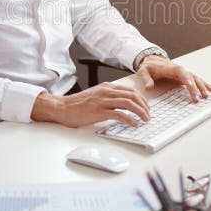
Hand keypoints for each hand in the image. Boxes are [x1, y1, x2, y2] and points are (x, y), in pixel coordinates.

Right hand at [31, 82, 150, 127]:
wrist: (62, 107)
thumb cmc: (78, 104)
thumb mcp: (96, 96)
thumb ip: (108, 97)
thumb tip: (123, 105)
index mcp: (107, 87)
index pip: (130, 90)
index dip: (141, 99)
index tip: (146, 107)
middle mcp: (106, 91)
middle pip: (132, 95)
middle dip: (144, 106)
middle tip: (148, 114)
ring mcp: (102, 101)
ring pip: (128, 103)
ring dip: (140, 112)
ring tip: (145, 119)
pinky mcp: (98, 111)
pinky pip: (118, 114)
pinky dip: (129, 119)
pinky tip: (134, 124)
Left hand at [137, 55, 210, 101]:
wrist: (151, 60)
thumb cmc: (148, 66)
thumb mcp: (143, 72)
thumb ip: (146, 79)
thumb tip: (148, 88)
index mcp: (170, 68)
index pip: (180, 72)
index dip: (186, 78)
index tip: (190, 86)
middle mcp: (179, 69)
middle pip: (190, 77)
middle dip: (195, 87)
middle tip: (198, 97)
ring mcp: (183, 73)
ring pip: (195, 78)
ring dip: (202, 86)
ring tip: (207, 95)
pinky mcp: (184, 76)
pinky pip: (196, 80)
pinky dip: (204, 84)